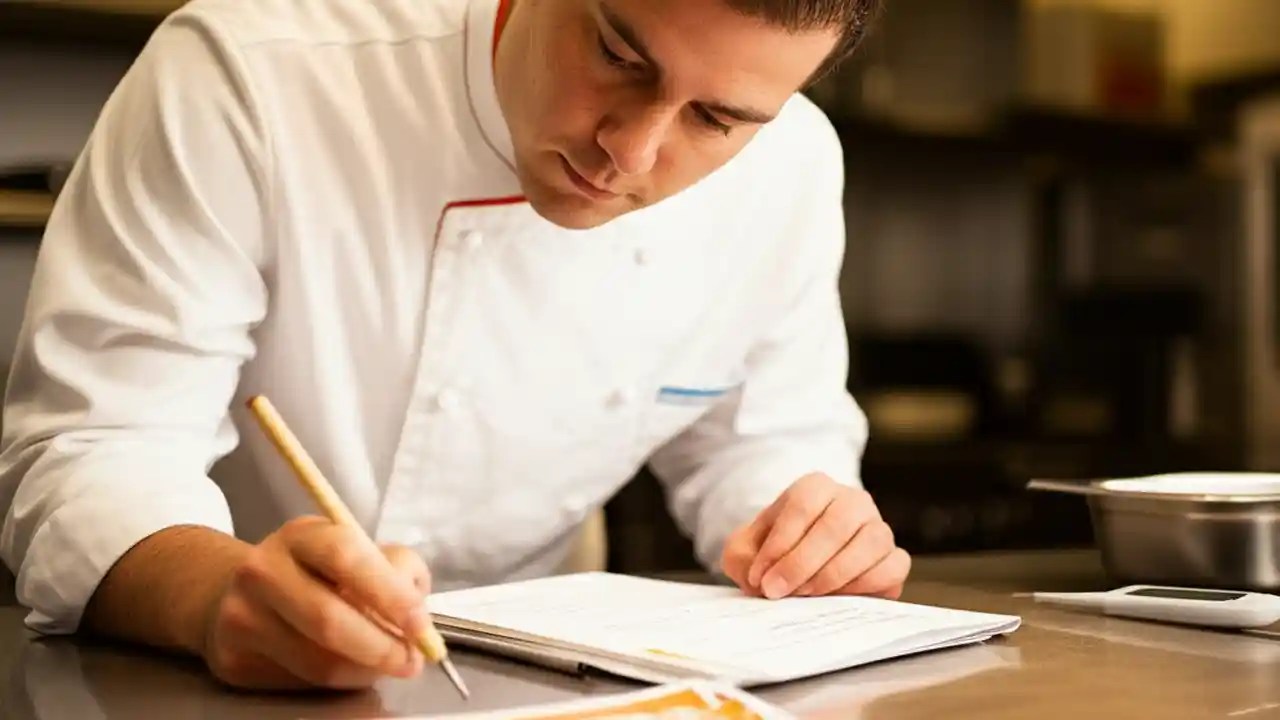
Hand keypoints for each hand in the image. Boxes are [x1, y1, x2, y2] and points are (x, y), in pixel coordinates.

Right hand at [201, 516, 431, 689]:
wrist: (239, 593)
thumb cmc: (317, 571)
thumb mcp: (357, 548)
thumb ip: (395, 570)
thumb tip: (416, 617)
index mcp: (300, 535)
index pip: (345, 556)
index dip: (389, 593)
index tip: (420, 623)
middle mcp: (263, 572)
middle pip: (328, 618)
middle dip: (382, 647)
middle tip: (413, 660)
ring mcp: (242, 618)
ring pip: (318, 660)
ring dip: (366, 669)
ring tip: (389, 664)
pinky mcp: (236, 660)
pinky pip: (303, 680)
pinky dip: (342, 679)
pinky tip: (355, 667)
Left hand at [721, 474, 909, 599]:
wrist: (803, 564)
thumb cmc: (774, 551)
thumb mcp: (746, 549)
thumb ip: (743, 558)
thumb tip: (759, 581)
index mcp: (816, 487)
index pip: (802, 505)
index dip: (780, 543)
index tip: (760, 576)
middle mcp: (852, 501)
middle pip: (835, 524)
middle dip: (802, 563)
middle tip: (777, 591)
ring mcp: (878, 528)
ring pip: (869, 543)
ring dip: (833, 575)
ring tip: (804, 595)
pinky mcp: (895, 558)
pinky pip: (892, 568)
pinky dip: (866, 586)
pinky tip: (837, 599)